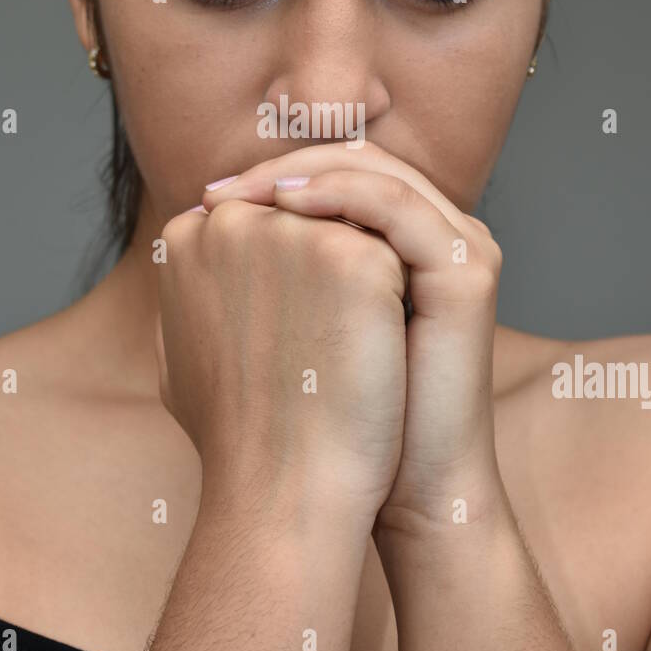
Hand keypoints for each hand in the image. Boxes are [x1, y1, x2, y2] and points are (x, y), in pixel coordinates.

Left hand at [202, 143, 504, 534]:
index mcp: (402, 241)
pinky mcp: (468, 270)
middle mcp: (436, 233)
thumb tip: (182, 231)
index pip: (334, 173)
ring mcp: (459, 246)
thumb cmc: (341, 423)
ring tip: (244, 197)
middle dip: (278, 170)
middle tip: (216, 194)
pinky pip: (397, 205)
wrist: (401, 491)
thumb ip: (260, 279)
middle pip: (354, 159)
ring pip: (375, 170)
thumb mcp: (291, 331)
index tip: (205, 203)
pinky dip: (337, 194)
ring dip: (301, 173)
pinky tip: (285, 209)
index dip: (269, 177)